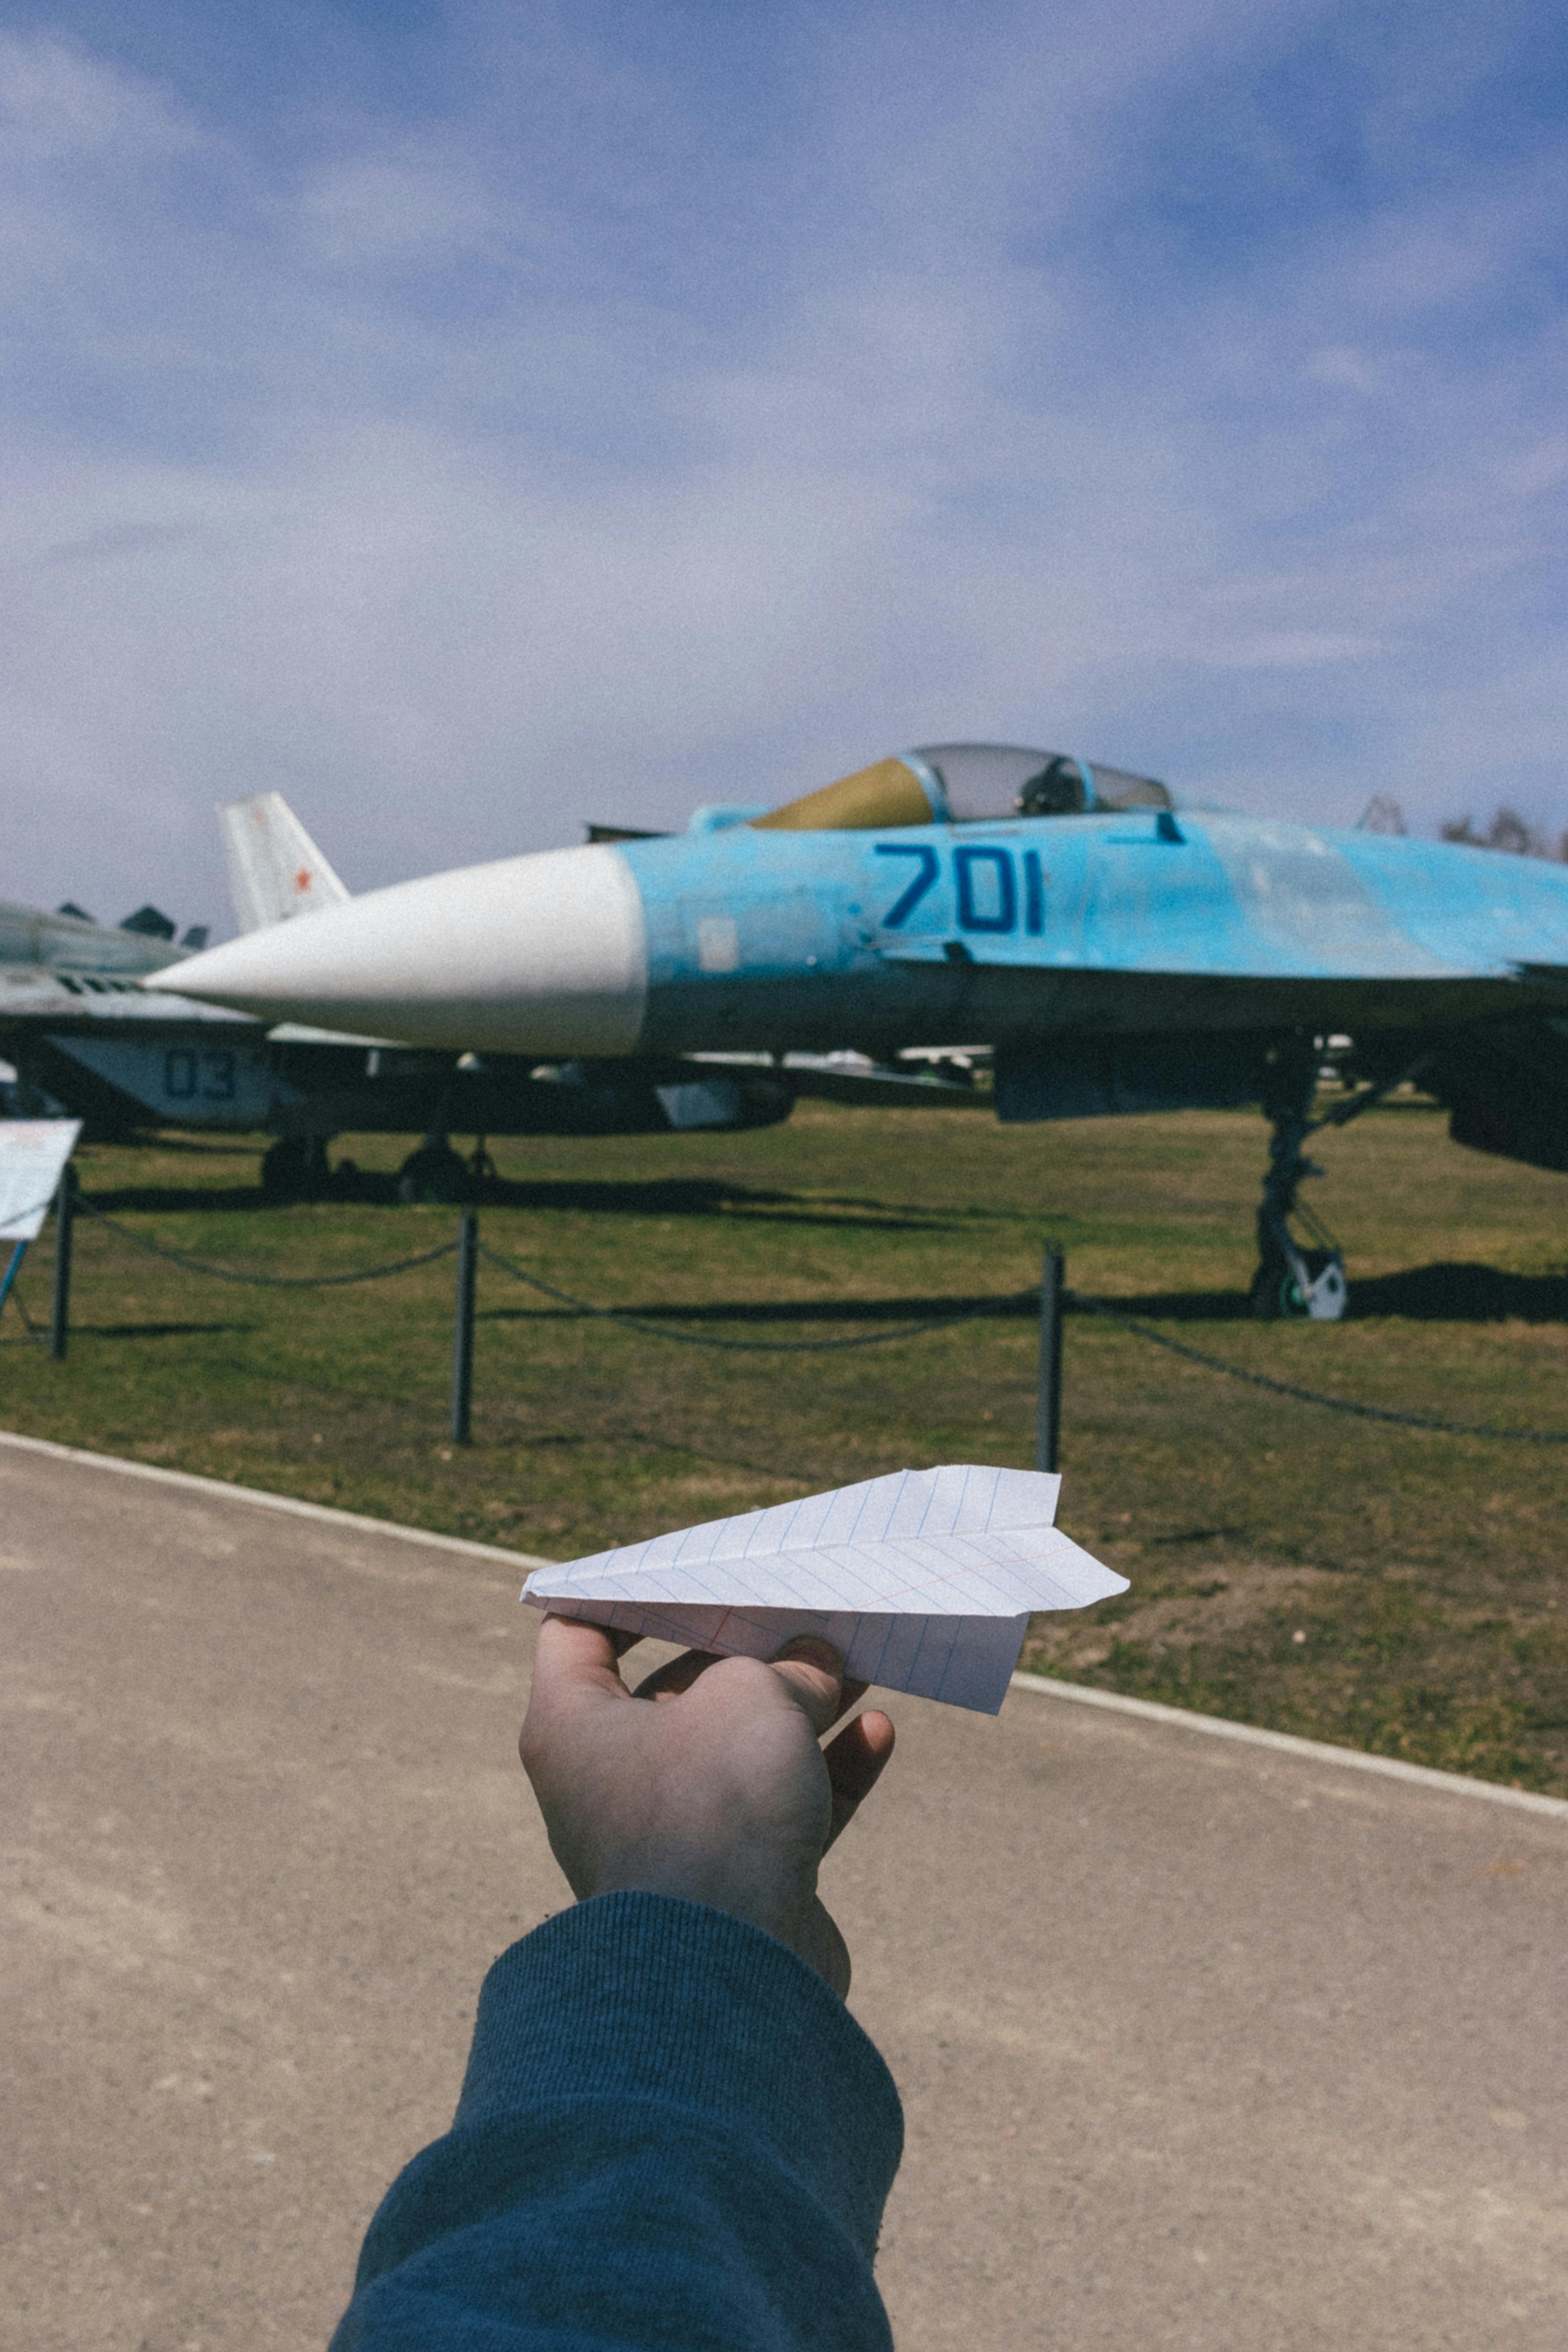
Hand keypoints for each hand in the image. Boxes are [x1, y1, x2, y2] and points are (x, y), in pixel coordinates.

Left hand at [519, 1618, 895, 1996]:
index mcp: (575, 1727)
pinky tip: (877, 1733)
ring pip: (739, 1748)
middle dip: (746, 1648)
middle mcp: (611, 1781)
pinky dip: (827, 1771)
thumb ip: (786, 1666)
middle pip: (677, 1688)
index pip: (576, 1632)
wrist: (729, 1977)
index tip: (693, 1566)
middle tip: (804, 1611)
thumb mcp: (753, 1697)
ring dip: (801, 1704)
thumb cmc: (714, 1809)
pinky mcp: (734, 1883)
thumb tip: (817, 1664)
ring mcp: (674, 1836)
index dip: (628, 1590)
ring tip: (858, 1661)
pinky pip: (782, 1809)